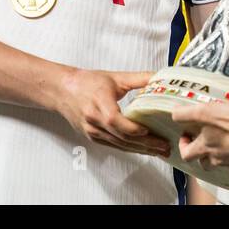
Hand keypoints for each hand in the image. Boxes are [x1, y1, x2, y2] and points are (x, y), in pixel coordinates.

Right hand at [54, 69, 170, 156]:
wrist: (63, 91)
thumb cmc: (87, 82)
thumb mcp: (115, 77)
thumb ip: (139, 78)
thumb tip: (160, 78)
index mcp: (99, 104)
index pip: (116, 121)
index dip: (133, 128)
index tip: (149, 130)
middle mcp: (94, 121)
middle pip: (122, 137)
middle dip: (145, 144)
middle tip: (164, 146)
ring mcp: (93, 132)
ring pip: (120, 145)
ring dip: (141, 150)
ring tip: (159, 150)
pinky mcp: (93, 137)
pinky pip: (114, 146)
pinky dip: (130, 149)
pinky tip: (143, 150)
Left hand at [172, 101, 228, 178]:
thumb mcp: (205, 111)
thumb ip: (186, 113)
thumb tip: (173, 113)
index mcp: (206, 147)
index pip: (186, 154)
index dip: (184, 146)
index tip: (187, 137)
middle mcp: (218, 159)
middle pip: (205, 162)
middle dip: (204, 153)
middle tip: (209, 140)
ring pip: (225, 163)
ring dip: (224, 154)